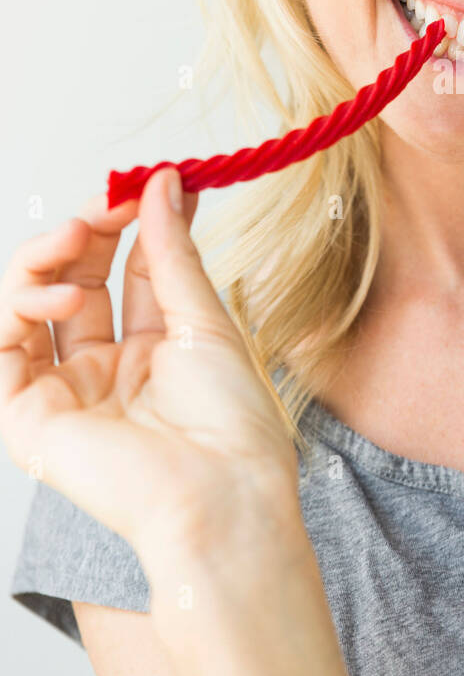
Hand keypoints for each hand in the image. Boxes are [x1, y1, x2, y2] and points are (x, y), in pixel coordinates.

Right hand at [0, 168, 299, 560]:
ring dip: (44, 259)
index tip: (156, 181)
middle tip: (110, 200)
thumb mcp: (205, 320)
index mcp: (156, 352)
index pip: (129, 269)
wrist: (222, 494)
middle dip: (86, 231)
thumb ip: (172, 254)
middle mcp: (107, 371)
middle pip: (75, 280)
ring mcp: (66, 394)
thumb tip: (164, 184)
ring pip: (27, 307)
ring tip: (77, 236)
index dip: (133, 222)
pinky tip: (61, 296)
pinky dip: (17, 309)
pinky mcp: (29, 420)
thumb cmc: (231, 423)